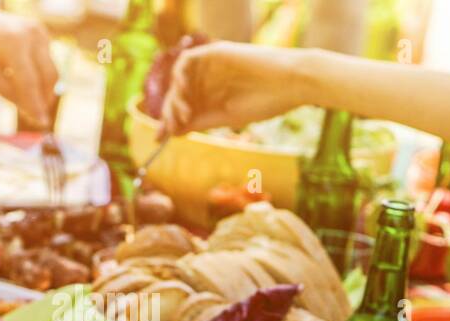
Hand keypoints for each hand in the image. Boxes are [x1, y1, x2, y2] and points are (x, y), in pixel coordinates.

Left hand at [0, 4, 56, 127]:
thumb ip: (8, 91)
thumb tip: (31, 111)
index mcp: (14, 44)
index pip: (30, 81)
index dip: (36, 104)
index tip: (42, 122)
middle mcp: (32, 35)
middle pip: (48, 76)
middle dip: (44, 99)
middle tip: (38, 119)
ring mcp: (40, 32)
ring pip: (51, 70)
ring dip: (44, 90)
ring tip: (31, 105)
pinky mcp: (44, 33)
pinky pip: (47, 62)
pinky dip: (40, 76)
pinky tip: (25, 82)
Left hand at [163, 42, 319, 136]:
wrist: (290, 83)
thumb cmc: (266, 102)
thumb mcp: (227, 117)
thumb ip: (200, 121)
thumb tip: (172, 131)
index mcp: (213, 95)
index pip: (183, 107)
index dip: (169, 122)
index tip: (159, 139)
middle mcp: (209, 79)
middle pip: (178, 94)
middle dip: (170, 113)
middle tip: (173, 127)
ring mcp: (211, 65)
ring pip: (179, 79)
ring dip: (175, 97)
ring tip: (183, 113)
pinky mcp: (215, 51)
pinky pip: (187, 61)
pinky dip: (180, 76)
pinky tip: (184, 93)